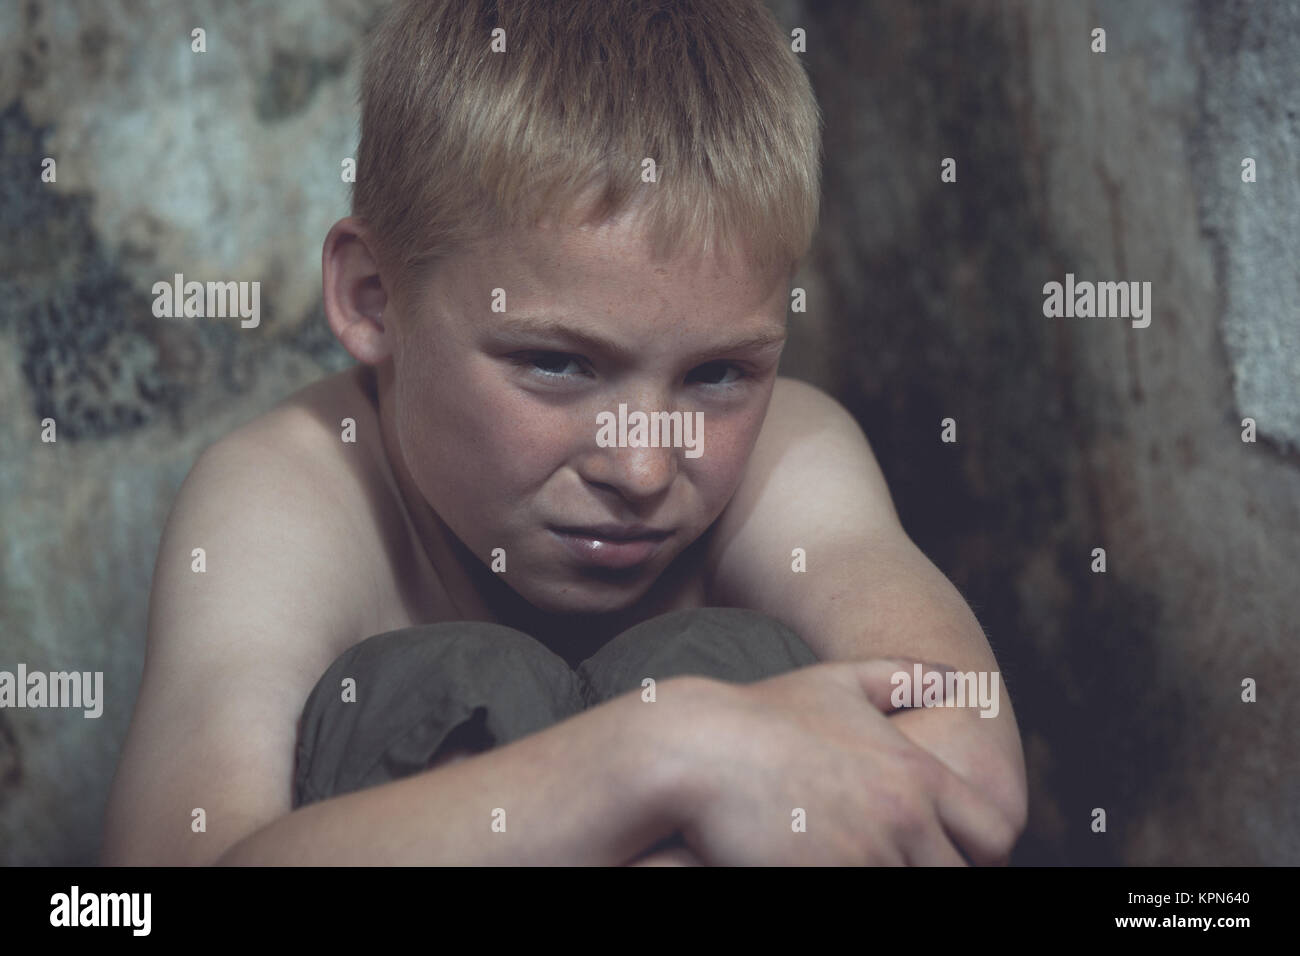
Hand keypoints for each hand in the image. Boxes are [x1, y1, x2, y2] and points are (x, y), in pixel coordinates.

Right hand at [673, 660, 1019, 865]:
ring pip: (913, 890)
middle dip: (929, 868)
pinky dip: (849, 884)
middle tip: (888, 856)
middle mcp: (903, 819)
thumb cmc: (759, 716)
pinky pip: (865, 905)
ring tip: (850, 857)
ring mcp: (866, 857)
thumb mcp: (834, 681)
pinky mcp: (823, 882)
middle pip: (955, 875)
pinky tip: (819, 867)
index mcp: (916, 774)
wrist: (694, 751)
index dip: (975, 850)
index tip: (945, 849)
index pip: (994, 837)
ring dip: (890, 877)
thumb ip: (899, 676)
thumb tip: (950, 677)